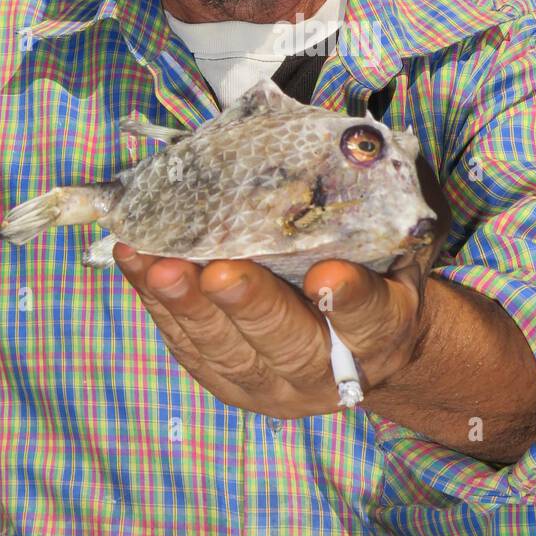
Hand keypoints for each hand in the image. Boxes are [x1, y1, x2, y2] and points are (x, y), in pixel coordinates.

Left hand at [114, 156, 452, 418]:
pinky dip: (159, 304)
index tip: (327, 274)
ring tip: (159, 267)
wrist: (368, 352)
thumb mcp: (398, 249)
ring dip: (189, 307)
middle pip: (290, 345)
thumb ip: (376, 219)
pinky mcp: (230, 384)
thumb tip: (348, 149)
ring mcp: (274, 385)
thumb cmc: (379, 276)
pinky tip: (137, 263)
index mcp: (384, 332)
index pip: (371, 318)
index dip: (348, 299)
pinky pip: (190, 348)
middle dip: (251, 306)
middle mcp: (329, 370)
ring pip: (228, 352)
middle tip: (220, 272)